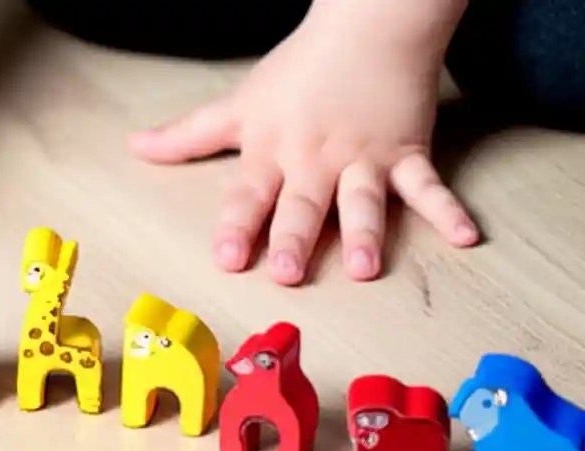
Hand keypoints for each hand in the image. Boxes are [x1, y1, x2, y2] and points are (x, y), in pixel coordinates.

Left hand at [130, 0, 477, 284]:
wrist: (368, 25)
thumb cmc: (299, 72)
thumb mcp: (238, 104)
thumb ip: (187, 136)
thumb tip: (134, 146)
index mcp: (273, 152)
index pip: (248, 194)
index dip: (236, 226)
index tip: (226, 258)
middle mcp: (316, 160)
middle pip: (302, 204)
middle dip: (293, 238)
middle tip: (286, 275)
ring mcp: (365, 158)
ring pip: (363, 200)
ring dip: (365, 233)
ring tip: (363, 269)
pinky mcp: (408, 151)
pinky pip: (429, 184)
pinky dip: (448, 209)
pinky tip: (467, 237)